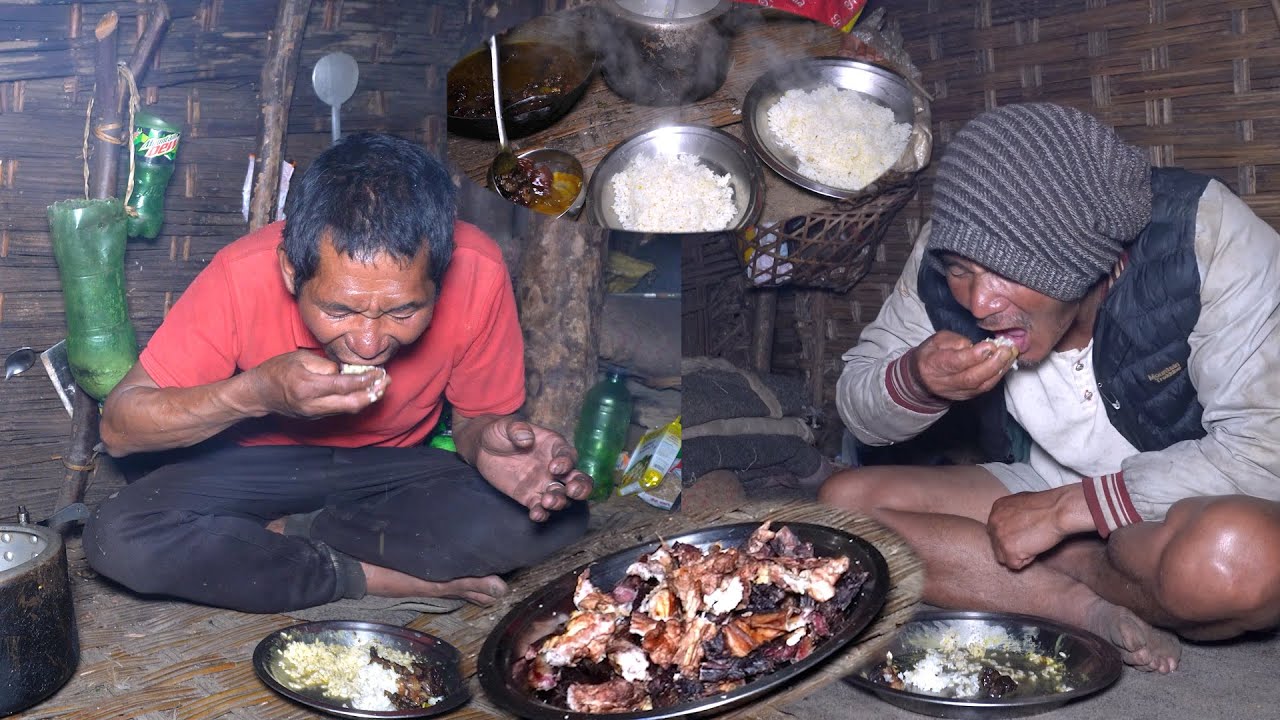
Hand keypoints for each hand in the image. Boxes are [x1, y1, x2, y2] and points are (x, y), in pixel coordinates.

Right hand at [250, 350, 388, 418]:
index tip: (379, 373)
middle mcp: (313, 404)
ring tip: (381, 386)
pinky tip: (364, 392)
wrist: (259, 394)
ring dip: (367, 398)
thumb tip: (348, 370)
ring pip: (348, 410)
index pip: (344, 386)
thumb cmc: (277, 370)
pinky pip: (340, 410)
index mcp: (308, 386)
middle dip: (373, 393)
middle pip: (352, 404)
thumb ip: (326, 364)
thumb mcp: (301, 358)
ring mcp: (314, 413)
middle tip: (387, 382)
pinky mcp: (316, 417)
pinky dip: (355, 401)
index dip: (366, 380)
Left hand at [468, 416, 592, 521]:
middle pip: (578, 479)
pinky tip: (536, 514)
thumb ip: (517, 429)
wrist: (483, 448)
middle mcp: (554, 467)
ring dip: (559, 502)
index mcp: (553, 446)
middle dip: (581, 487)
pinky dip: (541, 513)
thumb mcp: (506, 426)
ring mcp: (543, 483)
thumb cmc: (500, 433)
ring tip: (547, 501)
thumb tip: (527, 439)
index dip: (566, 462)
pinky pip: (540, 508)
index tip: (554, 467)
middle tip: (572, 490)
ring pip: (562, 497)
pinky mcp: (529, 496)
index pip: (568, 455)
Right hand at [911, 331, 1017, 401]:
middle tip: (1006, 349)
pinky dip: (999, 375)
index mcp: (934, 365)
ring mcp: (958, 392)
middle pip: (972, 378)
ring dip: (1000, 369)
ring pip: (982, 385)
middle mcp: (946, 382)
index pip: (955, 363)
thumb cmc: (931, 355)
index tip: (990, 346)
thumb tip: (973, 345)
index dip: (973, 356)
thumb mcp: (936, 340)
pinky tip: (1007, 363)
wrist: (922, 379)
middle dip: (993, 363)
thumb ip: (954, 341)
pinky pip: (986, 388)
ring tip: (1011, 354)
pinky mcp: (968, 396)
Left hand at [987, 488, 1073, 569]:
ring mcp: (999, 536)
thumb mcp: (1022, 503)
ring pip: (1003, 558)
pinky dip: (1027, 560)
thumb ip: (1012, 514)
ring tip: (1034, 544)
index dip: (1011, 537)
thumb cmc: (1048, 506)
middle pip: (996, 546)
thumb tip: (1012, 525)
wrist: (1058, 511)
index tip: (1023, 536)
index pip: (996, 532)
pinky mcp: (1009, 549)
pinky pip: (1015, 565)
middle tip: (1030, 541)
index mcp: (996, 510)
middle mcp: (993, 522)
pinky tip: (1036, 548)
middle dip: (1012, 547)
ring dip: (1018, 555)